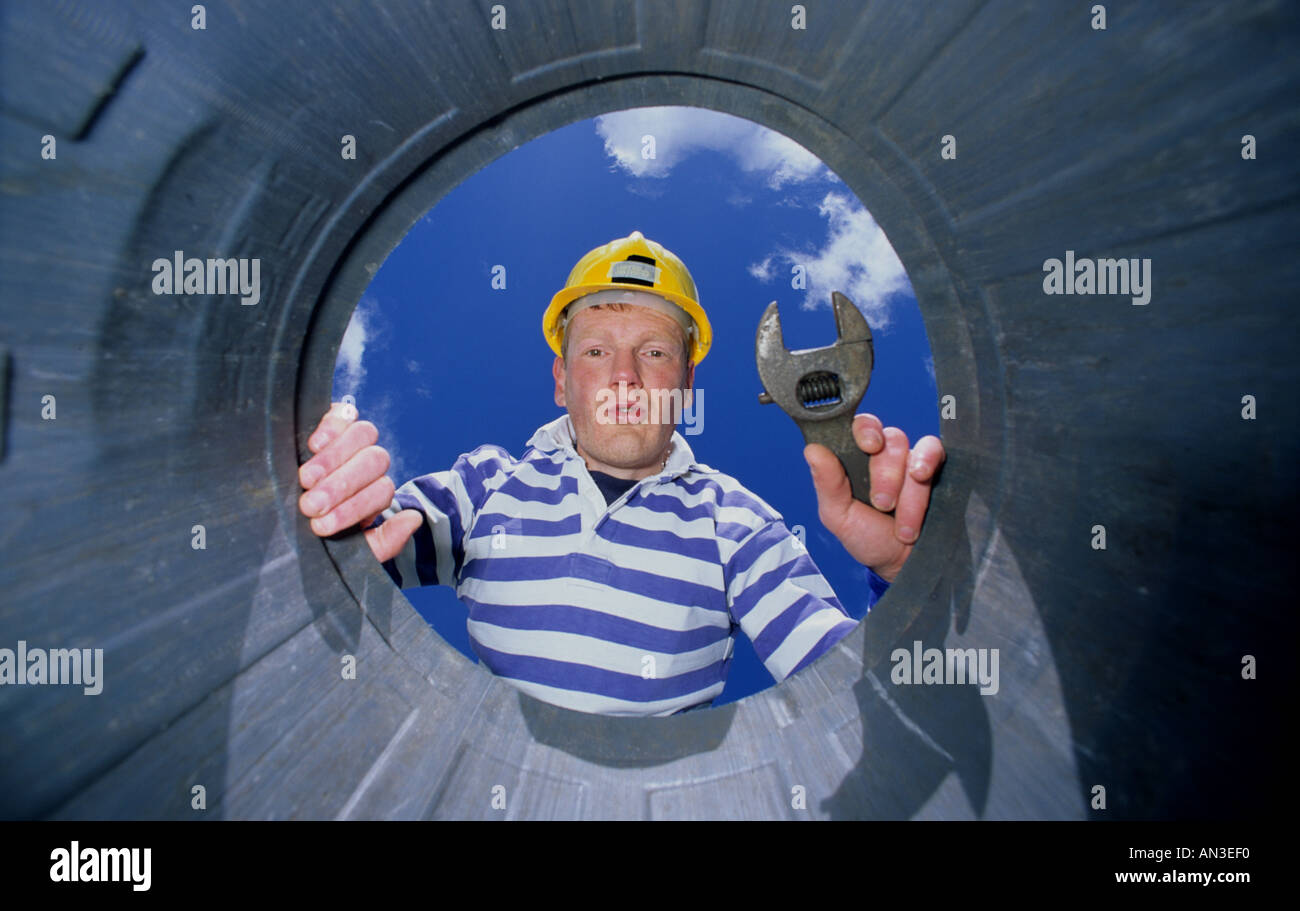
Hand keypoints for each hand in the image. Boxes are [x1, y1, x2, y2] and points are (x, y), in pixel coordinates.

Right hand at [298, 402, 422, 561]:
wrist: (271, 515)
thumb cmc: (314, 536)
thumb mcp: (347, 550)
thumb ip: (383, 542)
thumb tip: (413, 519)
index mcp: (373, 494)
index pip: (381, 491)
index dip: (354, 508)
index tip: (320, 526)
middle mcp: (366, 465)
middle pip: (375, 461)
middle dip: (342, 486)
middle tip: (310, 505)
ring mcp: (350, 440)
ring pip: (363, 434)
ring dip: (334, 458)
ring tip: (305, 479)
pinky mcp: (331, 421)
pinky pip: (342, 413)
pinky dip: (332, 426)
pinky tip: (313, 445)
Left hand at [803, 413, 944, 582]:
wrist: (902, 565)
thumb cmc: (867, 537)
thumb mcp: (838, 516)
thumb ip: (827, 484)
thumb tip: (812, 450)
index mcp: (857, 459)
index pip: (861, 427)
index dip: (866, 429)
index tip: (868, 446)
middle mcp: (885, 455)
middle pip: (889, 439)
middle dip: (886, 475)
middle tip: (882, 505)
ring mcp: (911, 461)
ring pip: (912, 452)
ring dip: (907, 490)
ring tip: (903, 523)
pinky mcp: (937, 469)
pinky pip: (935, 451)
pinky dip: (928, 465)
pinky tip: (923, 481)